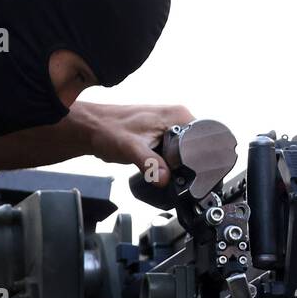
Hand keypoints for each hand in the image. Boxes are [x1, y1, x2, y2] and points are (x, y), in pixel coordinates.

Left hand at [77, 102, 195, 186]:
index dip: (204, 160)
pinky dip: (170, 166)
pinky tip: (164, 174)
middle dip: (191, 166)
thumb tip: (165, 179)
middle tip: (183, 181)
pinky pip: (174, 155)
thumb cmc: (107, 130)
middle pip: (198, 150)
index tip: (199, 176)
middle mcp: (178, 120)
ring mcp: (170, 130)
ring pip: (186, 155)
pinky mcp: (161, 139)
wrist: (91, 130)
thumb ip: (150, 164)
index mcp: (178, 116)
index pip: (205, 139)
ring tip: (172, 177)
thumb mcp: (132, 148)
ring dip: (180, 168)